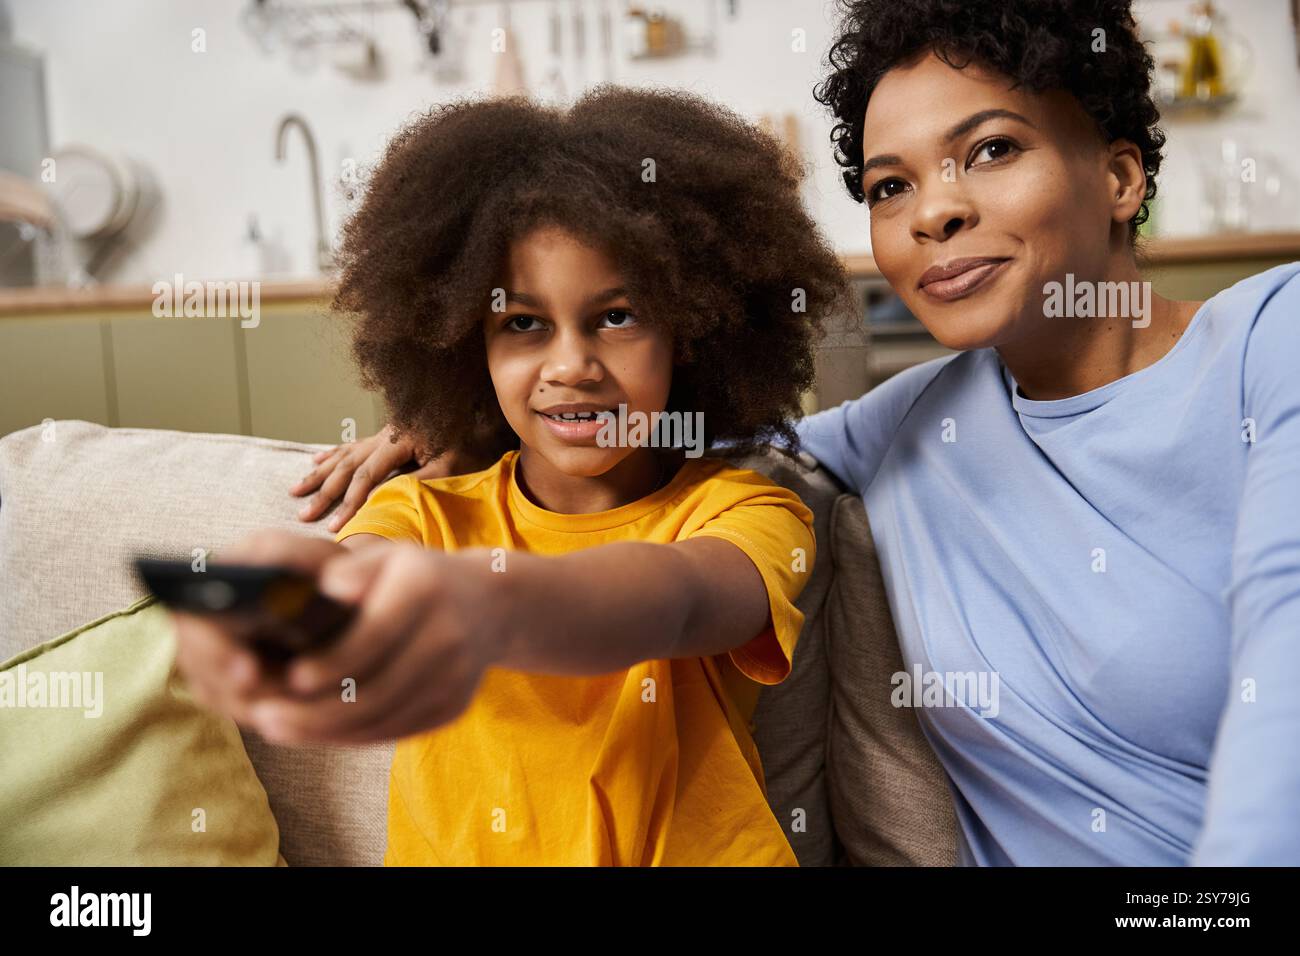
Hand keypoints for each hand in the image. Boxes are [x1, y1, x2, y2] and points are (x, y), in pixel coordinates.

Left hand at [174, 528, 508, 744]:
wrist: (490, 607)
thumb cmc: (420, 577)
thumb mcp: (390, 556)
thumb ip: (355, 568)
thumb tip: (328, 586)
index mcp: (427, 591)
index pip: (374, 636)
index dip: (331, 662)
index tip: (290, 677)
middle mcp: (448, 637)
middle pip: (376, 689)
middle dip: (314, 709)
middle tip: (263, 715)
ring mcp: (455, 678)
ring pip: (382, 718)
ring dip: (325, 731)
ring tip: (277, 727)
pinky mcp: (453, 707)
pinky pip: (396, 730)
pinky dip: (351, 736)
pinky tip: (314, 733)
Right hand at [292, 425, 457, 531]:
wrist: (474, 405)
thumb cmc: (471, 438)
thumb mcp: (453, 463)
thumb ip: (420, 480)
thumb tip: (384, 499)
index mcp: (399, 440)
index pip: (366, 476)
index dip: (349, 502)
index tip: (334, 526)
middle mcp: (385, 434)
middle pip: (347, 466)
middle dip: (324, 492)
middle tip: (304, 515)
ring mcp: (384, 432)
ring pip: (344, 455)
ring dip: (319, 474)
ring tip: (296, 491)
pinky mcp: (387, 433)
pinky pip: (352, 444)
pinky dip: (332, 455)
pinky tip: (316, 461)